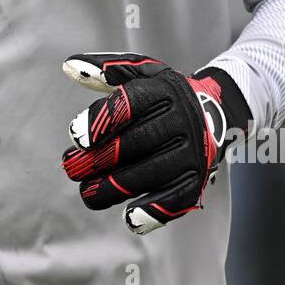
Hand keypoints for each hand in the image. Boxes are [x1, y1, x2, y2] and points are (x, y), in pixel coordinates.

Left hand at [60, 53, 250, 234]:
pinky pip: (179, 197)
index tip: (75, 137)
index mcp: (164, 90)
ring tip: (87, 194)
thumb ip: (106, 69)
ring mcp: (193, 150)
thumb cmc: (163, 95)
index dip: (103, 120)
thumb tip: (69, 67)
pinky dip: (155, 211)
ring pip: (152, 172)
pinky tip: (130, 218)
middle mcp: (182, 119)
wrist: (215, 111)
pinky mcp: (198, 177)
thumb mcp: (141, 73)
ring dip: (116, 187)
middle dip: (100, 159)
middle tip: (71, 168)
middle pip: (138, 142)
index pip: (132, 103)